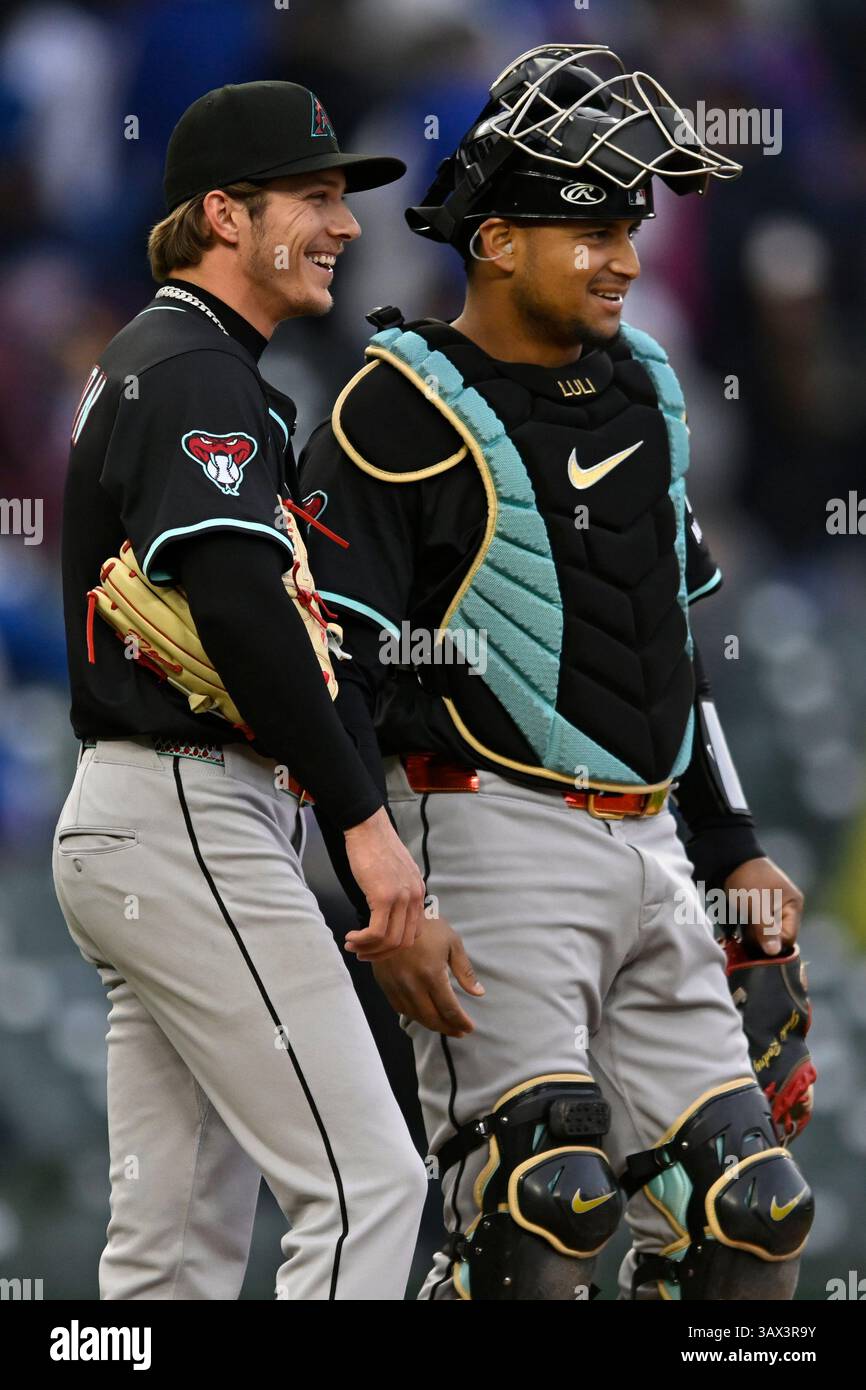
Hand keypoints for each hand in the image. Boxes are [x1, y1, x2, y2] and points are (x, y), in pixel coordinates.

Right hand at [343, 807, 424, 958]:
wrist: (367, 827)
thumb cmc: (375, 846)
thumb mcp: (394, 873)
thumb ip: (396, 893)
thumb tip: (384, 914)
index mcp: (418, 892)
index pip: (414, 933)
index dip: (393, 946)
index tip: (375, 946)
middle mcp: (414, 897)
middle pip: (404, 942)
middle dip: (381, 953)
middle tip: (362, 952)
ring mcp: (401, 898)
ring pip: (391, 941)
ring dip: (369, 949)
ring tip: (352, 945)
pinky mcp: (384, 897)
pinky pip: (376, 932)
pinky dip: (363, 940)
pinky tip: (351, 936)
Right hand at [373, 916, 483, 1037]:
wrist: (395, 915)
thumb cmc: (429, 927)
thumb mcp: (452, 943)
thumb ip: (465, 971)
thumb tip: (478, 993)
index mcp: (432, 975)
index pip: (449, 1009)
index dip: (461, 1022)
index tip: (469, 1028)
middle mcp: (413, 985)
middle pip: (432, 1018)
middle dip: (448, 1028)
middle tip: (459, 1032)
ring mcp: (396, 986)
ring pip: (415, 1016)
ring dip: (431, 1024)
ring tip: (444, 1026)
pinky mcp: (385, 984)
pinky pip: (399, 1008)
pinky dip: (413, 1015)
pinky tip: (423, 1014)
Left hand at [723, 857, 803, 956]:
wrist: (728, 859)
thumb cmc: (746, 879)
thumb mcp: (757, 905)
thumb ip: (765, 929)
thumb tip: (774, 952)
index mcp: (793, 905)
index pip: (788, 937)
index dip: (772, 943)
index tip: (755, 943)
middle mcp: (786, 908)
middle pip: (777, 937)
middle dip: (762, 941)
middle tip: (746, 938)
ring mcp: (772, 909)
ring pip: (765, 934)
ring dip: (753, 938)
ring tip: (741, 935)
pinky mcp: (758, 910)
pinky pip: (757, 928)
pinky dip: (748, 932)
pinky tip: (738, 931)